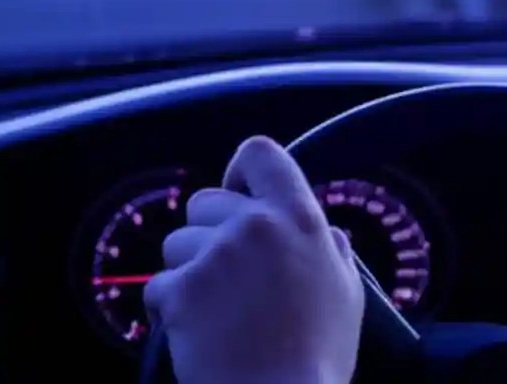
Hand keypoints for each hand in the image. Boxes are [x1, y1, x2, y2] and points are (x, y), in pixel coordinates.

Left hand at [145, 136, 364, 383]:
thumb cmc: (318, 352)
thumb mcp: (347, 289)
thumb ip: (330, 249)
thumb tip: (323, 233)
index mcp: (299, 217)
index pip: (260, 154)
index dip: (241, 172)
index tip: (239, 196)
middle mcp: (255, 225)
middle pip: (204, 202)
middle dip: (209, 234)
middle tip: (230, 276)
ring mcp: (215, 255)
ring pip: (177, 244)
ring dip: (189, 272)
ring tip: (216, 310)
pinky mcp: (181, 289)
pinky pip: (160, 286)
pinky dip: (172, 309)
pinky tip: (200, 332)